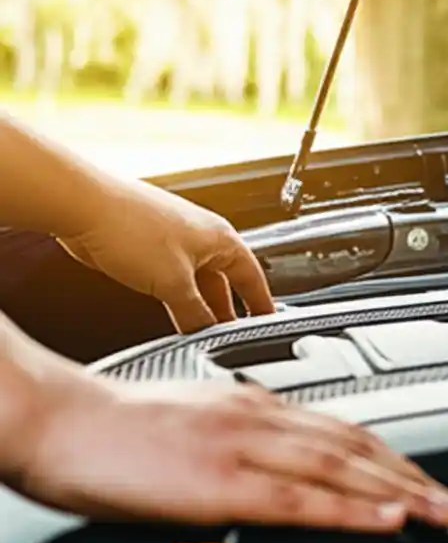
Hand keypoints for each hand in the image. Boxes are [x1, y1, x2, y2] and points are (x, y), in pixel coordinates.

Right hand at [0, 375, 447, 531]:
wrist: (58, 417)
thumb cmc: (117, 425)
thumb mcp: (200, 422)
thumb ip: (247, 438)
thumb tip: (281, 460)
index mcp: (258, 407)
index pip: (345, 431)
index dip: (393, 457)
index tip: (424, 479)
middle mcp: (264, 420)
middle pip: (359, 449)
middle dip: (415, 477)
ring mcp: (247, 449)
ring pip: (345, 471)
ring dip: (403, 492)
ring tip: (443, 510)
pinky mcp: (222, 482)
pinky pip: (302, 498)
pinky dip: (352, 508)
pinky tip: (387, 517)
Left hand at [57, 178, 274, 333]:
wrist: (84, 205)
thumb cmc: (132, 227)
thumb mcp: (172, 283)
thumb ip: (193, 313)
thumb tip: (203, 333)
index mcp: (222, 239)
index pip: (254, 277)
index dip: (262, 303)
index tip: (267, 322)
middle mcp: (202, 237)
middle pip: (224, 282)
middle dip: (225, 310)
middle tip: (228, 337)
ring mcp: (175, 240)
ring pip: (195, 281)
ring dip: (197, 305)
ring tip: (197, 331)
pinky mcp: (149, 246)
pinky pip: (171, 277)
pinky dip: (175, 297)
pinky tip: (168, 311)